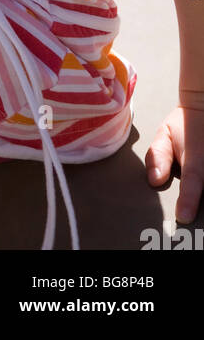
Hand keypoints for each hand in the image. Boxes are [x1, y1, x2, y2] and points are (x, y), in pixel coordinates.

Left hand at [146, 105, 203, 223]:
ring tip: (199, 223)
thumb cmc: (184, 127)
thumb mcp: (166, 135)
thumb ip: (158, 157)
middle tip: (194, 226)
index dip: (188, 199)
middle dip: (203, 210)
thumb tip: (154, 180)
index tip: (183, 217)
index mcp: (196, 156)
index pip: (193, 179)